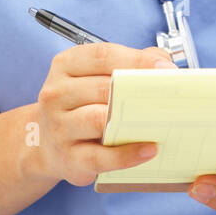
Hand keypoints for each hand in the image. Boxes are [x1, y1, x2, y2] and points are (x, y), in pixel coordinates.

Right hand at [33, 42, 175, 186]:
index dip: (137, 60)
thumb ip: (128, 63)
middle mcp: (57, 93)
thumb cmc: (79, 106)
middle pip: (103, 88)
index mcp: (66, 65)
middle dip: (140, 91)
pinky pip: (101, 156)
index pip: (103, 56)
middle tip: (171, 97)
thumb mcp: (94, 77)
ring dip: (134, 120)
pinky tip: (149, 149)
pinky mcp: (68, 158)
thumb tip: (162, 62)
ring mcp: (59, 127)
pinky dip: (128, 154)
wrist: (45, 143)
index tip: (165, 68)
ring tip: (163, 121)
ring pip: (99, 119)